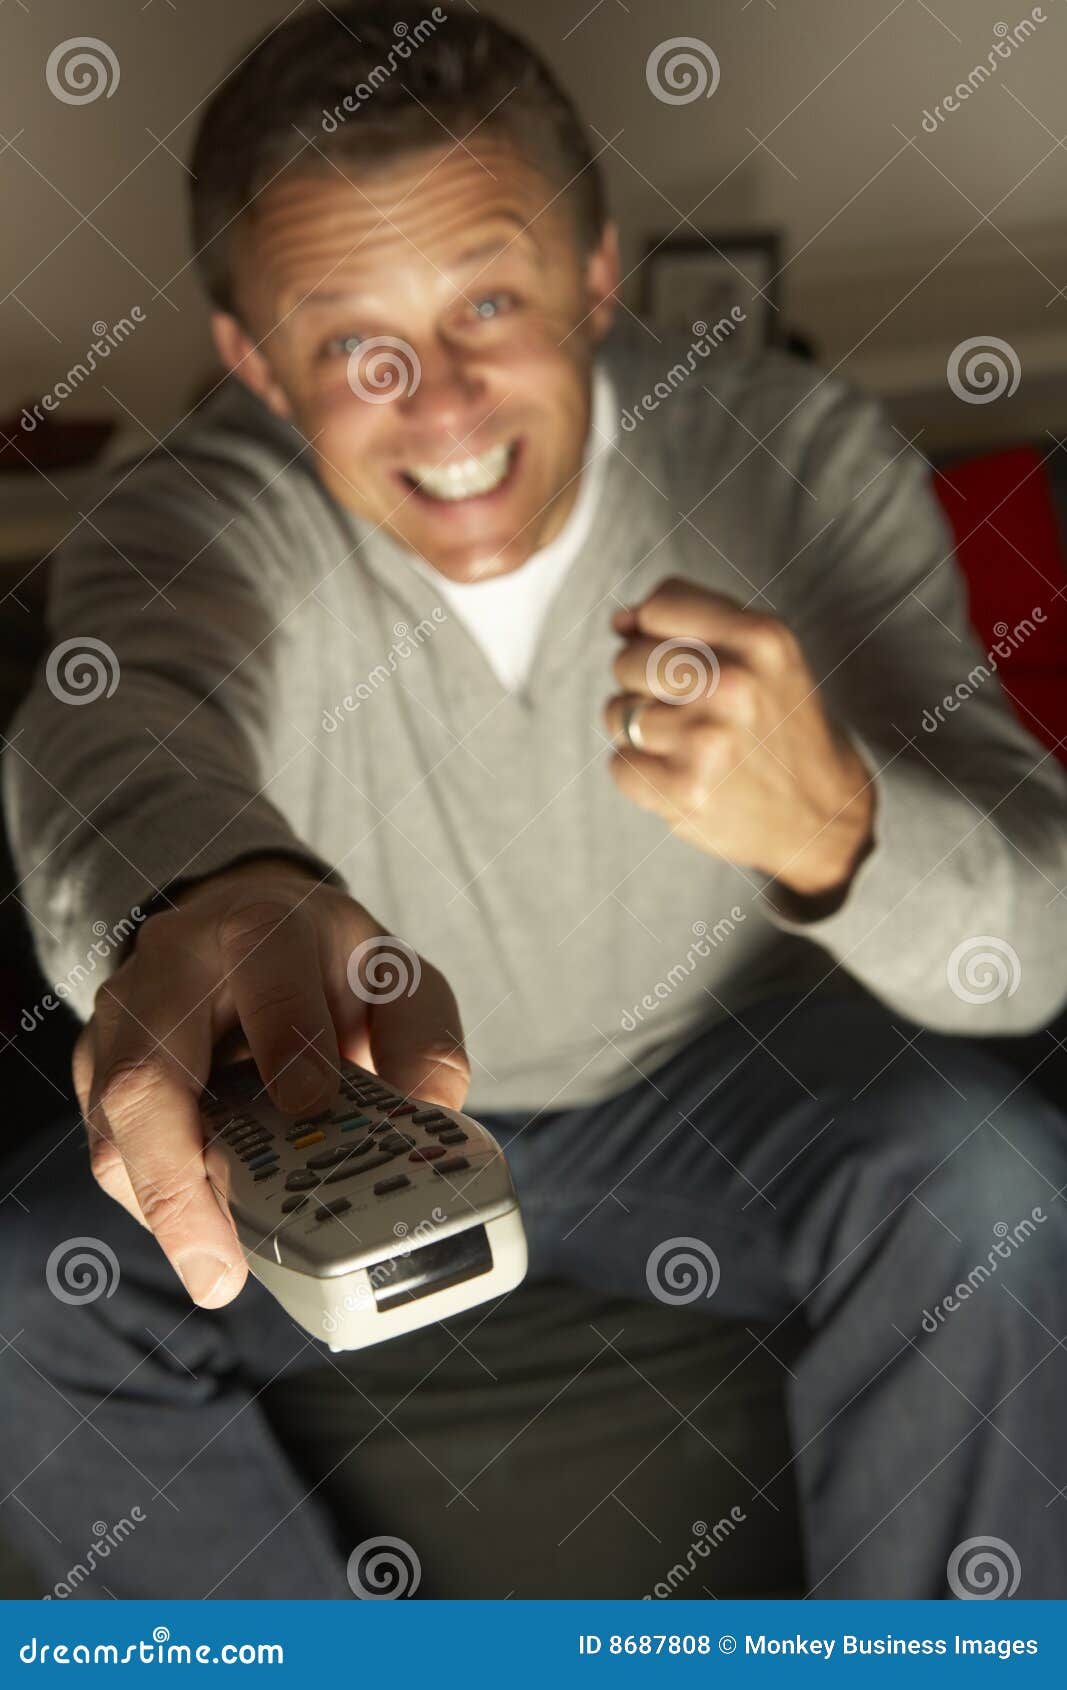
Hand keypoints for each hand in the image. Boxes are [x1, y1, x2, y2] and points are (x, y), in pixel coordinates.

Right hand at [72, 855, 467, 1307]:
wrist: (244, 923)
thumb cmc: (323, 965)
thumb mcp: (394, 978)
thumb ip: (423, 1042)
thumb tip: (428, 1121)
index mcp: (261, 927)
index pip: (268, 974)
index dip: (290, 1043)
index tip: (314, 1106)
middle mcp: (173, 966)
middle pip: (147, 1075)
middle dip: (178, 1179)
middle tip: (221, 1268)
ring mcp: (120, 1019)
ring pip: (115, 1128)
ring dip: (164, 1208)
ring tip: (217, 1271)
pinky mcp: (95, 1067)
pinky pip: (112, 1150)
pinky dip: (158, 1202)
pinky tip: (205, 1236)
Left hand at [605, 577, 873, 898]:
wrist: (821, 813)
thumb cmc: (779, 723)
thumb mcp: (762, 656)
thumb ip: (692, 623)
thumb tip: (619, 621)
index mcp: (760, 638)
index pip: (658, 605)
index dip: (653, 630)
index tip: (678, 656)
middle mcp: (735, 685)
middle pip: (627, 659)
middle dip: (642, 682)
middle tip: (686, 707)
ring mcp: (709, 741)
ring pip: (617, 712)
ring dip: (638, 729)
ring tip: (687, 743)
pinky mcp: (686, 792)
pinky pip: (619, 763)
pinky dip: (640, 772)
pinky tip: (681, 774)